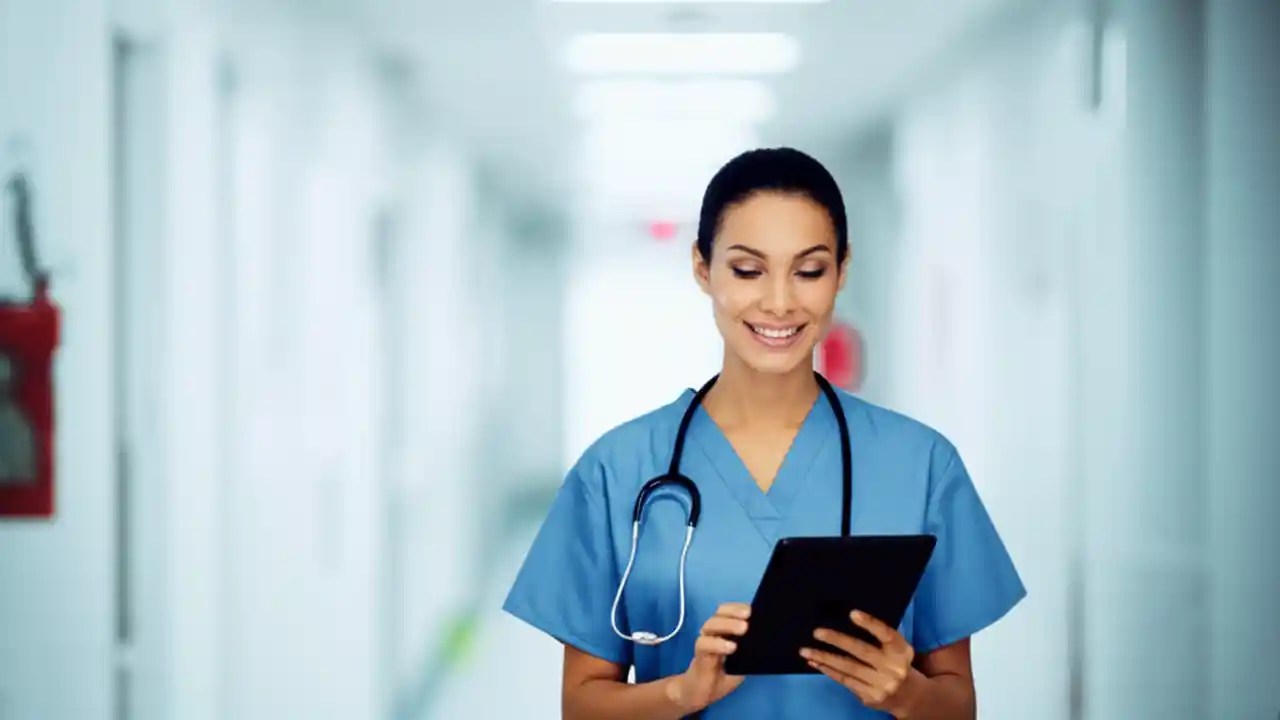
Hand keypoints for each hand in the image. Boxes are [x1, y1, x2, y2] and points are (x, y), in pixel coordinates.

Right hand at [667, 602, 749, 713]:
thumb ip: (751, 650)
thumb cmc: (725, 674)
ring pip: (711, 625)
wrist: (704, 693)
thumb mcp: (744, 661)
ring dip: (727, 624)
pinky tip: (731, 647)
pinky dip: (718, 643)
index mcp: (724, 629)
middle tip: (748, 617)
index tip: (751, 610)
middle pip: (719, 613)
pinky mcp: (699, 655)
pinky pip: (704, 644)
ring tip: (743, 629)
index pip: (728, 611)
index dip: (738, 607)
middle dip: (734, 612)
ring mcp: (705, 641)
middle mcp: (713, 632)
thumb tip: (765, 640)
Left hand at [800, 610, 920, 715]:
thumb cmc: (895, 664)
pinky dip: (828, 670)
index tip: (852, 613)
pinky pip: (845, 680)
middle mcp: (893, 669)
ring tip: (805, 650)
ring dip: (824, 658)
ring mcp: (881, 685)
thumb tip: (846, 618)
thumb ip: (878, 638)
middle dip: (838, 641)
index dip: (871, 624)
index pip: (887, 635)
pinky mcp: (870, 697)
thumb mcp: (896, 650)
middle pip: (862, 652)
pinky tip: (815, 662)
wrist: (908, 698)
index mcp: (901, 651)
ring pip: (848, 668)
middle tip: (817, 632)